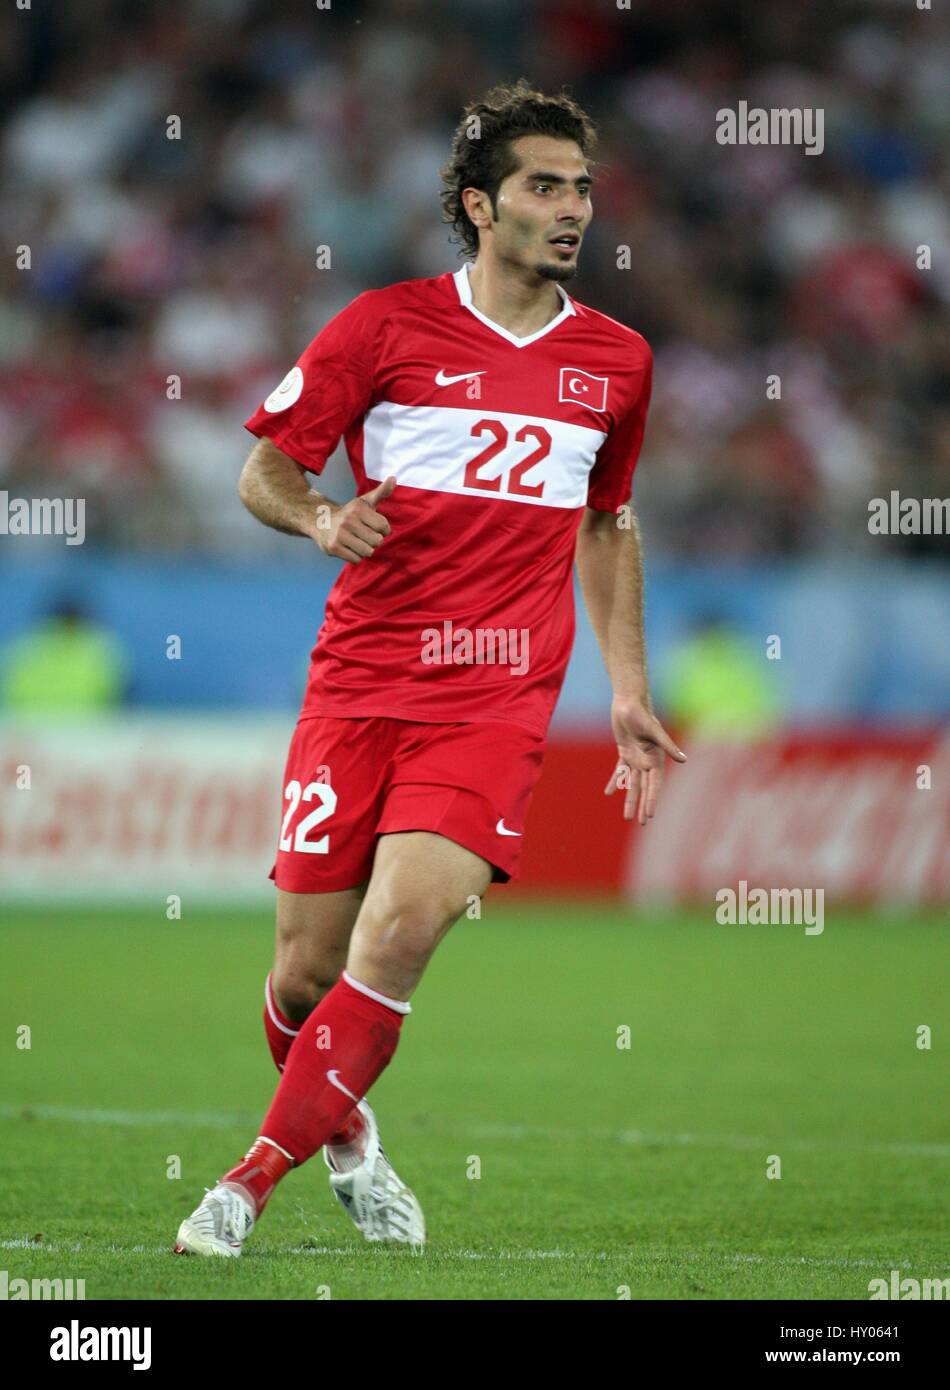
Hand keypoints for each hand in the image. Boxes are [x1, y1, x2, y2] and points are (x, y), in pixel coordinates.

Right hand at [314, 476, 395, 561]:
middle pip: (377, 541)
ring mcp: (340, 535)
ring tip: (357, 542)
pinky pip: (356, 560)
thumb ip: (381, 492)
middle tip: (365, 536)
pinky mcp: (333, 547)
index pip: (384, 527)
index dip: (383, 530)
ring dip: (365, 550)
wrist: (320, 521)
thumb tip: (394, 478)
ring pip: (368, 552)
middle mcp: (348, 521)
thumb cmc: (349, 514)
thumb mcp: (365, 501)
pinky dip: (355, 556)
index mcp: (358, 509)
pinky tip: (349, 547)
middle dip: (374, 541)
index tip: (374, 527)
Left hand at [605, 693, 685, 825]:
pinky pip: (619, 771)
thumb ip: (669, 746)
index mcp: (656, 758)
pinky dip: (614, 781)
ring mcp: (635, 757)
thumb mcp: (655, 730)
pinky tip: (609, 793)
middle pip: (644, 788)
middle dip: (642, 805)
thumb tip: (684, 760)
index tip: (649, 814)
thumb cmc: (643, 714)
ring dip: (629, 799)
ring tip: (627, 816)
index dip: (652, 799)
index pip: (654, 784)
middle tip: (641, 822)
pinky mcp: (624, 751)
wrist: (629, 701)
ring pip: (632, 783)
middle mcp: (647, 760)